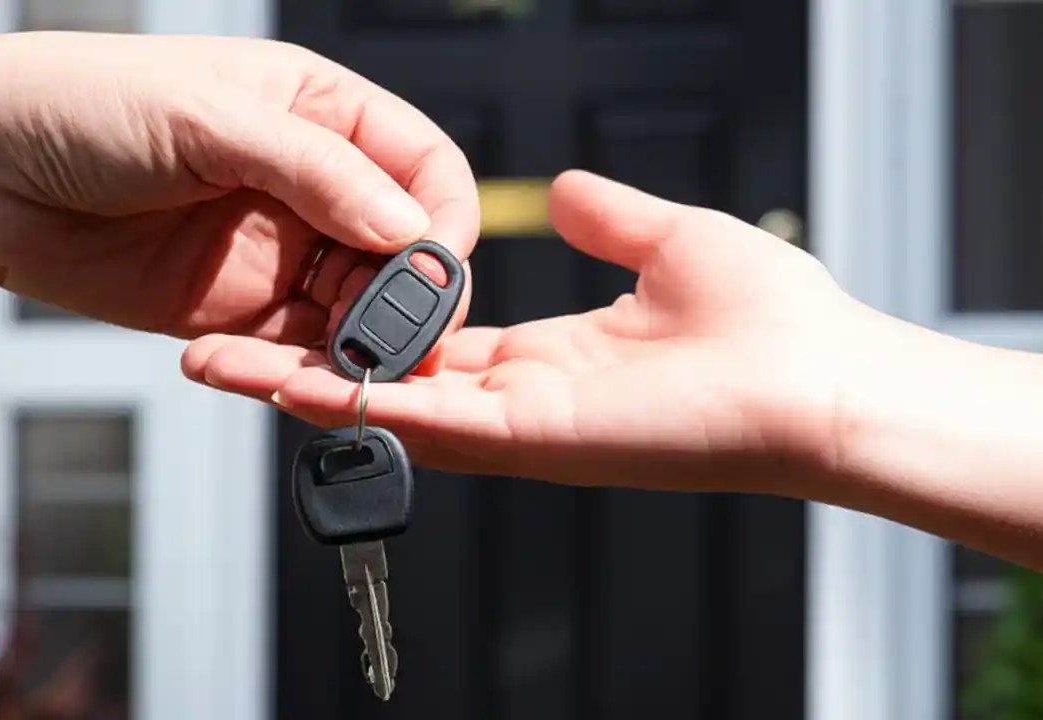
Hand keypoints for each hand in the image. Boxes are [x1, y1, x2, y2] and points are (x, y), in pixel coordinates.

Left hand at [0, 31, 477, 357]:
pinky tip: (263, 367)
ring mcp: (279, 251)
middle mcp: (312, 187)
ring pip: (359, 310)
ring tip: (339, 363)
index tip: (435, 265)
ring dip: (358, 343)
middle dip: (410, 296)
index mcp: (321, 114)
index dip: (443, 218)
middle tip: (402, 335)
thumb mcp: (209, 118)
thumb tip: (409, 231)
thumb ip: (319, 173)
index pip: (424, 168)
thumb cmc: (77, 102)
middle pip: (403, 251)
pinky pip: (294, 350)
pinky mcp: (237, 311)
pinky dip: (295, 370)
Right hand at [187, 171, 886, 493]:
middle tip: (222, 350)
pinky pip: (430, 421)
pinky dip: (357, 405)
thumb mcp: (668, 242)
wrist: (825, 376)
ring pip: (394, 410)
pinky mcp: (538, 436)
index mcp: (560, 353)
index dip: (376, 326)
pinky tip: (285, 384)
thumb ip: (606, 218)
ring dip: (304, 392)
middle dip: (310, 371)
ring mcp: (530, 424)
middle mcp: (532, 396)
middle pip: (400, 385)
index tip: (314, 301)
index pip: (445, 344)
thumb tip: (560, 188)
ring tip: (217, 367)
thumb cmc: (772, 318)